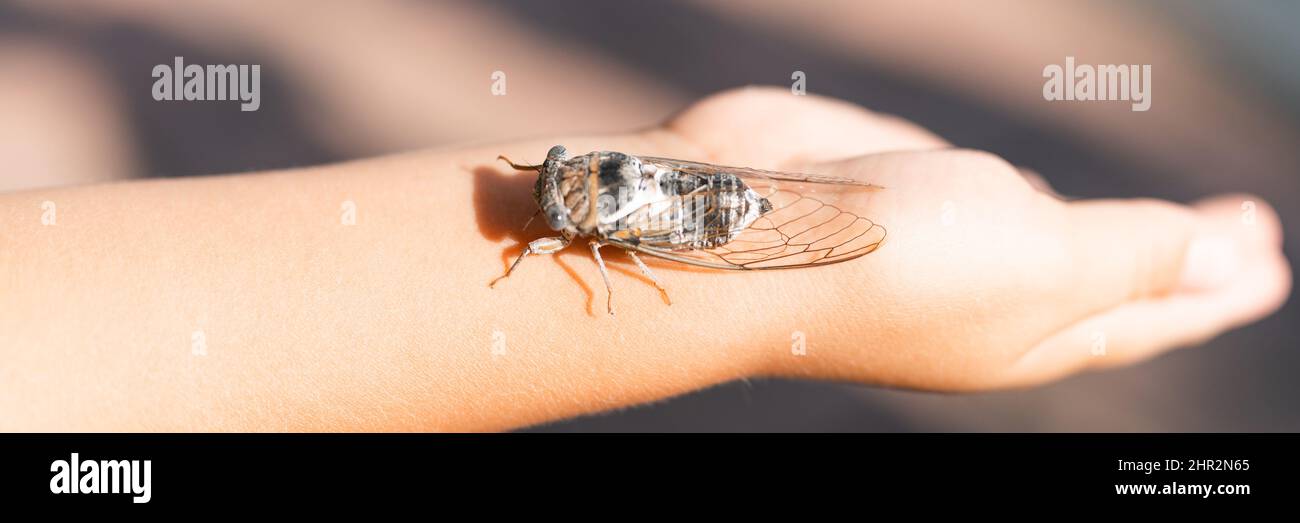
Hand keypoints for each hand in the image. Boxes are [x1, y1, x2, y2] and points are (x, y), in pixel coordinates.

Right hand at [647, 87, 1289, 389]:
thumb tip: (1229, 259)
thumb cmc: (899, 258)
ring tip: (1166, 223)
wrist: (745, 226)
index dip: (1220, 291)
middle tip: (1249, 237)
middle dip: (1183, 262)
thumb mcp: (1050, 259)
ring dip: (1112, 227)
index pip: (1154, 312)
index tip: (1277, 266)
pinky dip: (1028, 183)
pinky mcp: (899, 183)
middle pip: (1111, 277)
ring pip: (1048, 230)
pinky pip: (985, 181)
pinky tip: (1041, 184)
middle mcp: (993, 291)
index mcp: (1039, 330)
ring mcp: (941, 237)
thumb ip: (1143, 253)